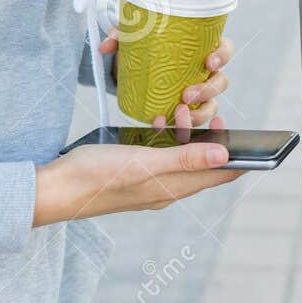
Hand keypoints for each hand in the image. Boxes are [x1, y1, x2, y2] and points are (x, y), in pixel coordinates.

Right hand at [33, 115, 242, 224]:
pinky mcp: (135, 176)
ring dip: (186, 135)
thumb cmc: (96, 175)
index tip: (247, 132)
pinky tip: (156, 124)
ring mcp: (150, 184)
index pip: (221, 175)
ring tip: (175, 114)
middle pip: (204, 165)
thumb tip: (226, 158)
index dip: (240, 155)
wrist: (55, 188)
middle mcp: (167, 189)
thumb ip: (185, 161)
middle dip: (209, 137)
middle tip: (195, 112)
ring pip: (183, 158)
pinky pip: (162, 156)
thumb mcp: (144, 163)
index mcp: (174, 188)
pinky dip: (165, 139)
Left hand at [98, 32, 232, 128]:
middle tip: (187, 94)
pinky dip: (186, 127)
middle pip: (221, 82)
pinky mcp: (187, 112)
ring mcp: (198, 94)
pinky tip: (170, 127)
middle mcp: (205, 73)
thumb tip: (106, 45)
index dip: (222, 55)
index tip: (208, 61)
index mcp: (201, 49)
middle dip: (208, 90)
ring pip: (212, 106)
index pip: (224, 49)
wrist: (132, 71)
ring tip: (179, 113)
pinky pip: (195, 122)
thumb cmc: (142, 49)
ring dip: (200, 113)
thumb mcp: (133, 39)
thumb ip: (121, 36)